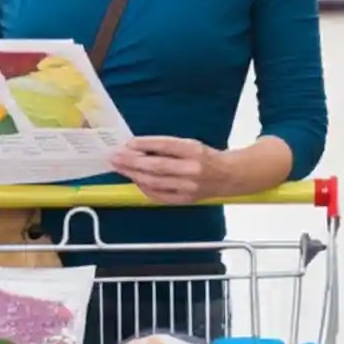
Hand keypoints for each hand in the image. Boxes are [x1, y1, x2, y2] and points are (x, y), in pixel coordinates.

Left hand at [110, 137, 227, 204]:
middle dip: (132, 162)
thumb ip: (168, 147)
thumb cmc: (206, 157)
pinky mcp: (185, 200)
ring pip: (155, 182)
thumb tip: (138, 148)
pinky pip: (159, 195)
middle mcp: (192, 170)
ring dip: (134, 175)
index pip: (166, 146)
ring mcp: (188, 187)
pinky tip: (135, 180)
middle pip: (156, 167)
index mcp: (195, 151)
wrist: (228, 176)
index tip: (128, 143)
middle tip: (115, 157)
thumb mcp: (191, 144)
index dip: (145, 144)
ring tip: (120, 167)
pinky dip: (144, 188)